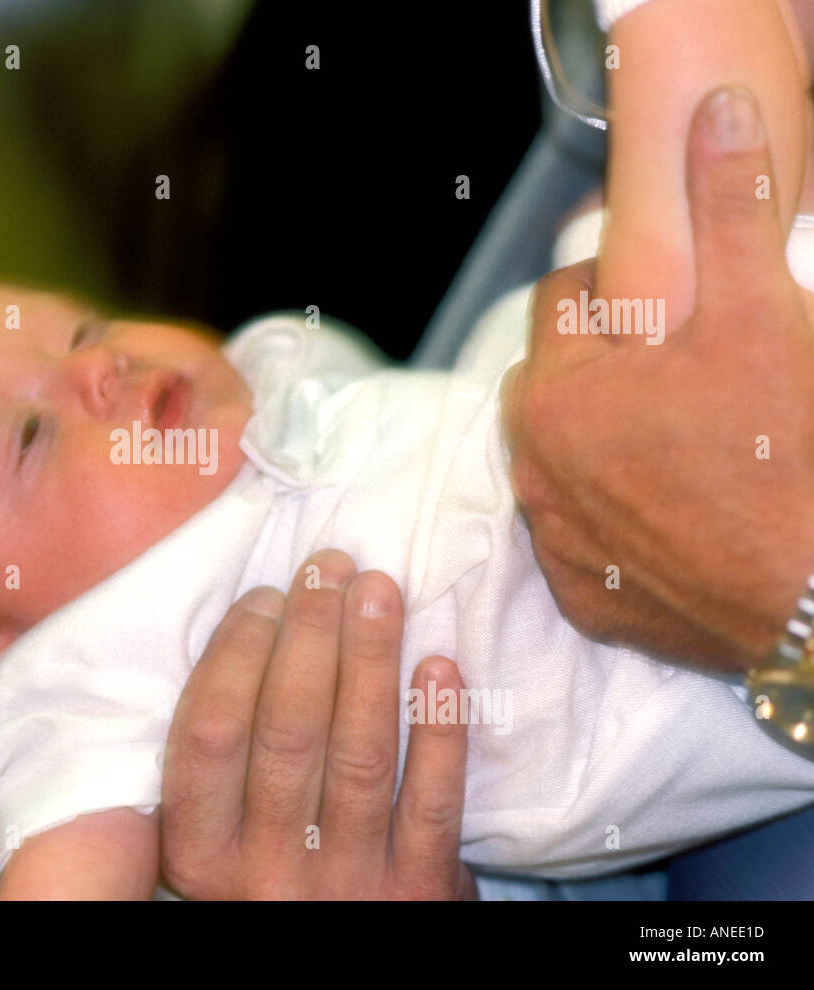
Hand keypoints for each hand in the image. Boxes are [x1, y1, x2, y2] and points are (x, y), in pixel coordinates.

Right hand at [160, 550, 475, 899]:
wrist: (342, 951)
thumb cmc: (275, 866)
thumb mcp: (218, 833)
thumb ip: (218, 761)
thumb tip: (248, 628)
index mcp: (199, 850)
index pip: (210, 731)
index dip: (239, 650)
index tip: (268, 594)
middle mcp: (264, 872)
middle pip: (288, 730)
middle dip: (311, 634)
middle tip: (330, 567)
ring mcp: (345, 882)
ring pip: (360, 753)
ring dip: (371, 658)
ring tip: (379, 588)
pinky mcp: (416, 890)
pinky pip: (433, 801)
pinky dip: (439, 729)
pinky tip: (439, 665)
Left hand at [503, 87, 813, 670]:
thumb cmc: (789, 454)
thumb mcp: (766, 313)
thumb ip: (730, 210)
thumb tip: (716, 117)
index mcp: (559, 394)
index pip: (560, 303)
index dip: (615, 288)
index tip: (666, 301)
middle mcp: (536, 472)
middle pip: (554, 382)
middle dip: (603, 364)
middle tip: (680, 370)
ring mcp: (557, 541)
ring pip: (562, 459)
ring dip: (602, 439)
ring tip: (680, 438)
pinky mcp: (586, 600)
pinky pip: (582, 536)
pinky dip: (613, 515)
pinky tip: (674, 507)